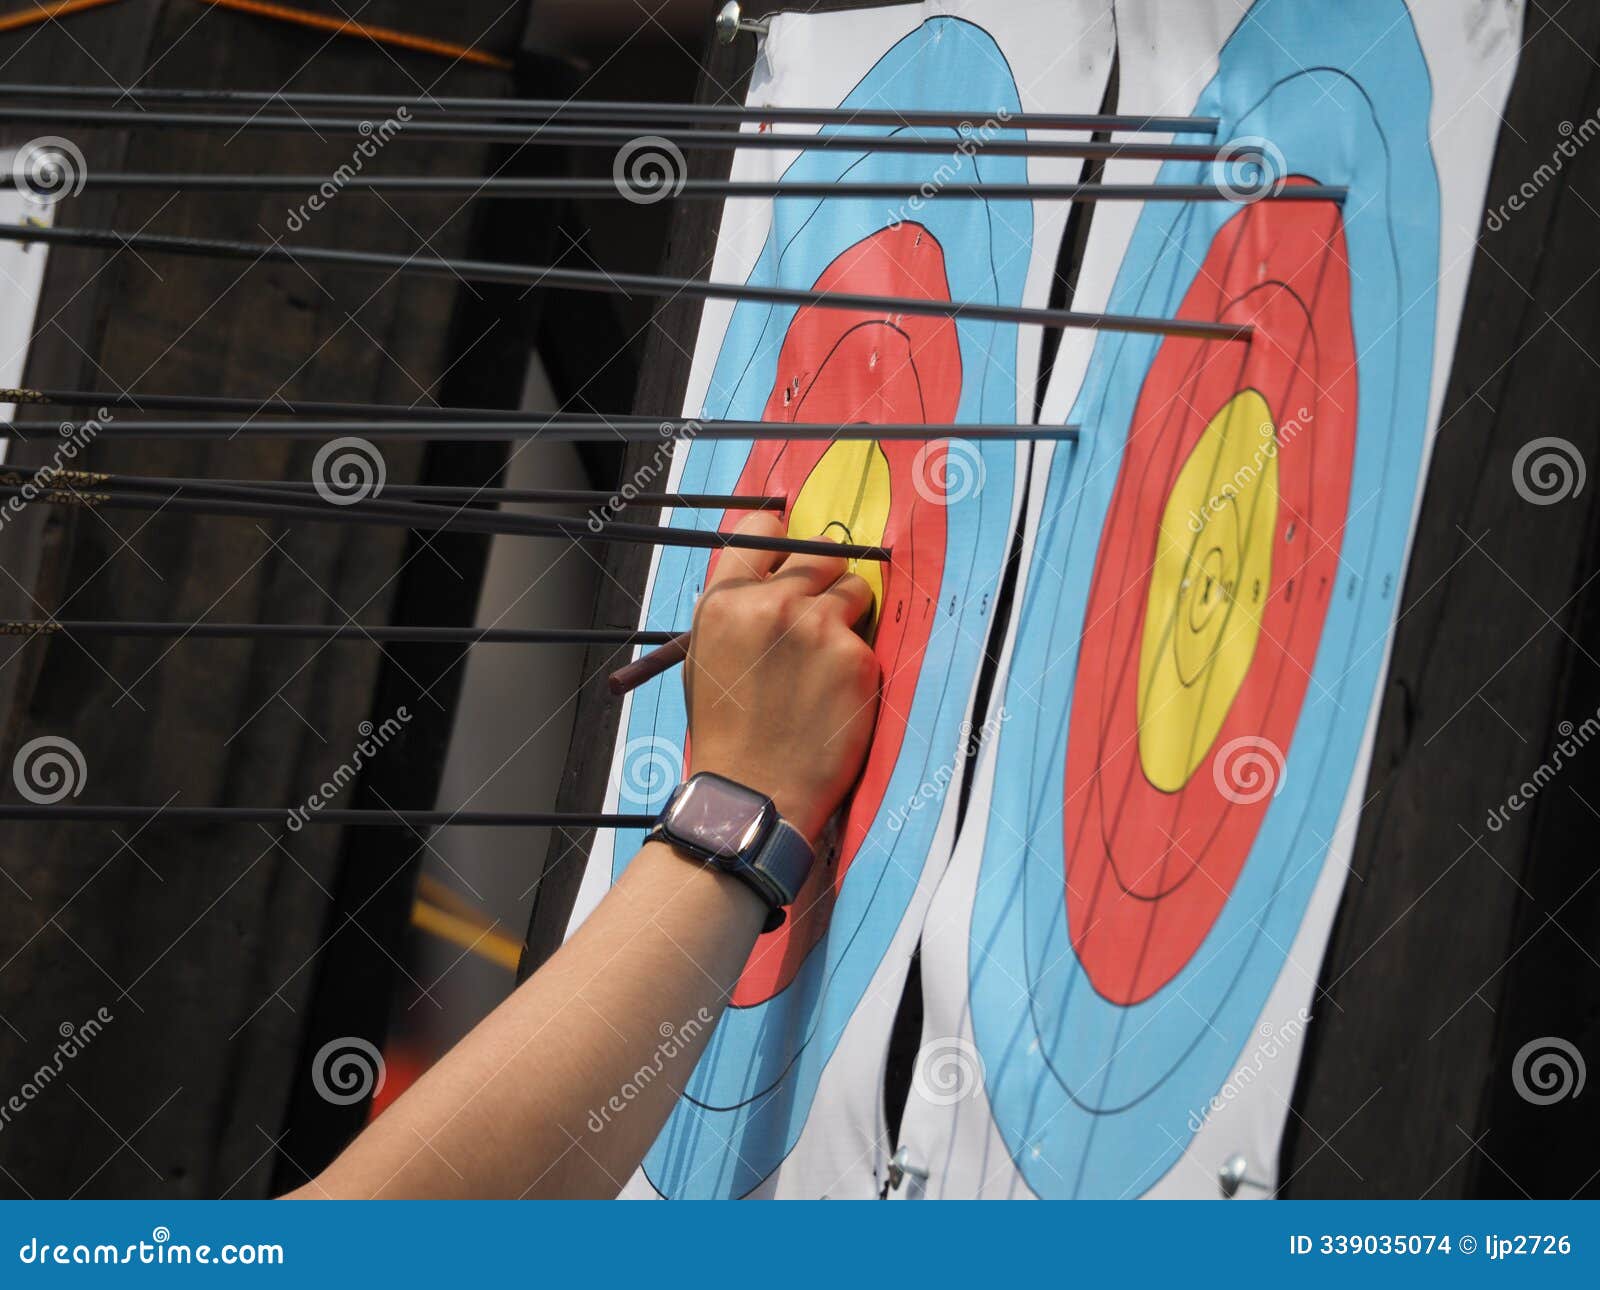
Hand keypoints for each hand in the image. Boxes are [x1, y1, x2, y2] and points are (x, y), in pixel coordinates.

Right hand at [684, 512, 880, 843]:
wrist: (754, 794)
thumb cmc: (727, 731)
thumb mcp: (705, 657)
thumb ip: (736, 608)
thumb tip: (773, 571)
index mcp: (725, 600)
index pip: (762, 528)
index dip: (781, 543)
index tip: (792, 559)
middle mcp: (771, 603)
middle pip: (819, 551)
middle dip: (823, 576)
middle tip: (818, 615)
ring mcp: (817, 628)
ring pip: (854, 588)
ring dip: (847, 614)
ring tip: (826, 661)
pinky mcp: (856, 657)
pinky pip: (868, 638)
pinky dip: (857, 661)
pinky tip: (835, 696)